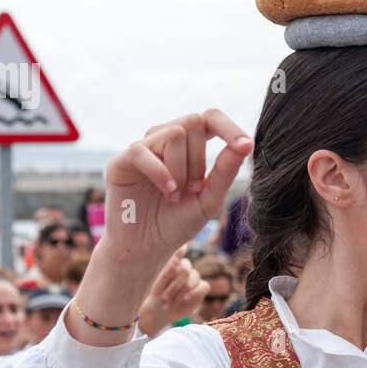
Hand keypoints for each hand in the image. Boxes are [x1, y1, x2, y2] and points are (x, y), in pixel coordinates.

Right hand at [99, 110, 251, 277]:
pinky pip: (143, 150)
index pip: (210, 118)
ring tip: (175, 195)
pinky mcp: (121, 161)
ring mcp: (142, 149)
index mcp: (189, 146)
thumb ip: (226, 170)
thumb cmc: (177, 223)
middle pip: (193, 122)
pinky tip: (168, 192)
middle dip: (200, 159)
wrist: (148, 249)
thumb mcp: (210, 198)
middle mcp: (164, 141)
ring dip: (182, 169)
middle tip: (192, 189)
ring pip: (174, 133)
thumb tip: (246, 143)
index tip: (245, 145)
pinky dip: (162, 173)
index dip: (229, 126)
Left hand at [138, 250, 209, 335]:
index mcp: (173, 262)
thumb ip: (166, 273)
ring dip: (180, 293)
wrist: (161, 310)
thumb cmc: (158, 295)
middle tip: (164, 297)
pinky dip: (194, 294)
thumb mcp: (158, 286)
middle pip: (185, 270)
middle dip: (175, 286)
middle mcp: (185, 266)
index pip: (179, 250)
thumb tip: (175, 263)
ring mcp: (195, 276)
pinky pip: (203, 286)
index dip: (179, 252)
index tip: (174, 262)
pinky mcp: (202, 286)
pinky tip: (185, 300)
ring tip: (170, 304)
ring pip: (193, 280)